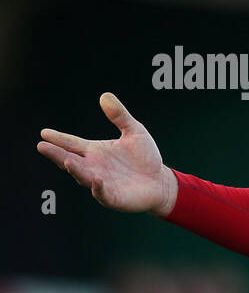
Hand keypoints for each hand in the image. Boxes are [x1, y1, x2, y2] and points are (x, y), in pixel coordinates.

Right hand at [37, 93, 177, 215]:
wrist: (161, 182)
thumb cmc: (145, 157)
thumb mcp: (135, 131)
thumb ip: (120, 116)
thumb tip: (105, 95)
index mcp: (95, 151)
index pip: (72, 143)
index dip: (59, 138)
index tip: (44, 133)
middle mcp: (93, 167)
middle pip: (70, 159)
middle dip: (56, 154)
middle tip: (42, 146)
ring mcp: (101, 183)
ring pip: (83, 176)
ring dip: (75, 169)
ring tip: (67, 160)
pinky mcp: (112, 197)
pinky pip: (102, 192)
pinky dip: (98, 187)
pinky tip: (96, 179)